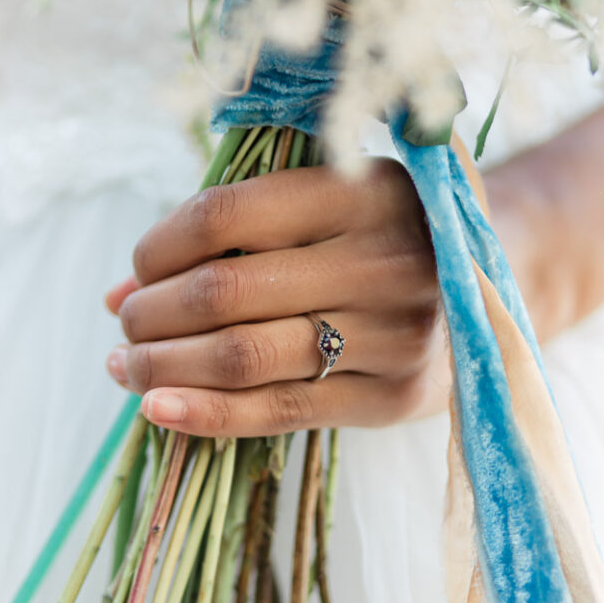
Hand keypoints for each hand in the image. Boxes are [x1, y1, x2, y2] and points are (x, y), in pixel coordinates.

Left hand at [104, 159, 449, 437]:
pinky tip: (157, 407)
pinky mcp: (393, 396)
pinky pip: (278, 412)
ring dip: (162, 365)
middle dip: (151, 313)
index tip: (138, 266)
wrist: (484, 291)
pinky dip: (204, 414)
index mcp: (362, 188)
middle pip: (225, 291)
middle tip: (125, 322)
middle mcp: (385, 257)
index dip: (159, 245)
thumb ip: (232, 232)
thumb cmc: (377, 235)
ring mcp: (396, 332)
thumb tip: (119, 292)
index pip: (225, 214)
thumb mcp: (326, 202)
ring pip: (243, 357)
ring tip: (126, 364)